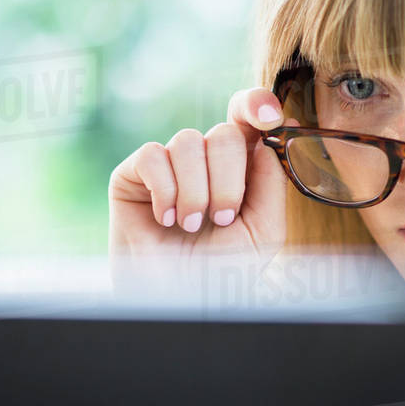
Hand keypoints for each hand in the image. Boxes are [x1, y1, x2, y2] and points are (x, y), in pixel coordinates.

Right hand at [107, 85, 298, 296]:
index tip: (271, 117)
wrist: (178, 300)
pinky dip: (165, 189)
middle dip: (228, 179)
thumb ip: (272, 183)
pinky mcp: (132, 175)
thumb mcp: (263, 230)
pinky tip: (165, 219)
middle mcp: (204, 162)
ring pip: (188, 141)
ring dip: (196, 191)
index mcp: (239, 169)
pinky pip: (152, 155)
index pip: (247, 118)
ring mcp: (168, 166)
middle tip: (222, 219)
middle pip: (224, 133)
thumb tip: (267, 139)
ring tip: (191, 226)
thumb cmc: (221, 272)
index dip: (257, 105)